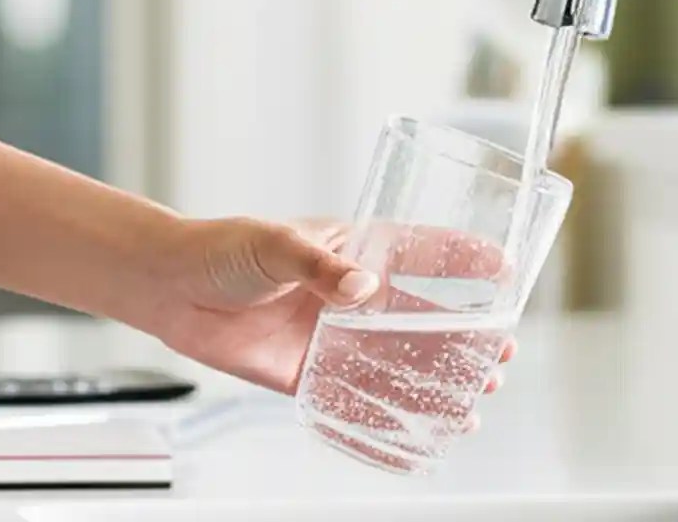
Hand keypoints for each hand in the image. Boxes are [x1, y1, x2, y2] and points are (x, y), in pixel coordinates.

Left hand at [147, 218, 515, 395]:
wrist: (170, 288)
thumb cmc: (222, 249)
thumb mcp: (274, 244)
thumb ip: (318, 266)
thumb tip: (361, 288)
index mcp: (355, 250)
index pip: (424, 252)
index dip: (467, 260)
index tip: (507, 271)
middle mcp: (354, 296)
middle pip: (425, 317)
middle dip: (468, 336)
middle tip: (502, 354)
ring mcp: (335, 336)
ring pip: (399, 363)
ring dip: (440, 380)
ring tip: (479, 397)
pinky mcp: (310, 373)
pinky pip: (355, 399)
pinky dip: (387, 418)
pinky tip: (420, 433)